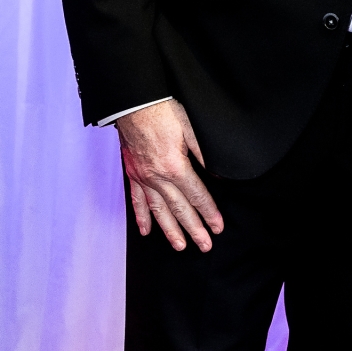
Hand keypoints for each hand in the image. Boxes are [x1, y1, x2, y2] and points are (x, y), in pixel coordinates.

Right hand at [115, 99, 223, 251]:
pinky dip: (141, 216)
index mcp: (175, 167)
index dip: (209, 213)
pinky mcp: (133, 173)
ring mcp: (143, 177)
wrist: (134, 104)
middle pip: (179, 209)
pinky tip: (146, 230)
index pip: (197, 196)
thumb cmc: (164, 113)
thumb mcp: (192, 130)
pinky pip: (137, 200)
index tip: (218, 227)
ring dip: (169, 230)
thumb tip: (219, 175)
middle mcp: (157, 177)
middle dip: (193, 229)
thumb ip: (205, 155)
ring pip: (157, 210)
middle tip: (204, 246)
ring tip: (180, 246)